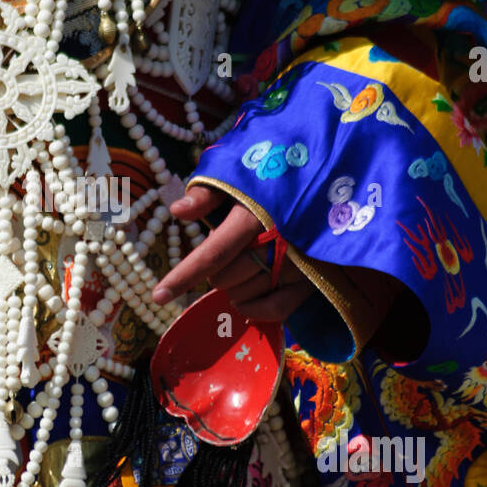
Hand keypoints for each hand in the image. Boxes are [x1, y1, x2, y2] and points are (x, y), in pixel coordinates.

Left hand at [151, 185, 311, 320]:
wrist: (329, 181)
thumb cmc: (274, 179)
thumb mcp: (239, 176)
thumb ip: (207, 195)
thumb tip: (176, 210)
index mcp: (254, 217)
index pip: (213, 253)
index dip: (183, 276)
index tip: (157, 296)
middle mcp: (276, 243)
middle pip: (224, 278)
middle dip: (214, 271)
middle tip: (226, 250)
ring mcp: (296, 265)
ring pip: (244, 295)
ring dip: (232, 286)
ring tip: (243, 263)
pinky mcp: (312, 280)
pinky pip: (275, 310)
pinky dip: (254, 309)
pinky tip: (247, 297)